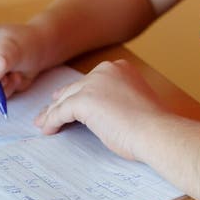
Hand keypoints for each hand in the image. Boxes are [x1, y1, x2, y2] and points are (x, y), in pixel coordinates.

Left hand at [34, 59, 167, 160]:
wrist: (155, 131)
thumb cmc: (152, 124)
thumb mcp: (136, 102)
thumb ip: (120, 99)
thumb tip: (104, 112)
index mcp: (121, 69)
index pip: (92, 80)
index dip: (79, 91)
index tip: (68, 98)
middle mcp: (106, 70)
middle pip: (77, 87)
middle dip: (63, 100)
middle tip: (51, 110)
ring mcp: (94, 84)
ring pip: (66, 99)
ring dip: (53, 112)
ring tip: (44, 122)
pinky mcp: (84, 101)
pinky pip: (61, 112)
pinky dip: (52, 121)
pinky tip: (48, 129)